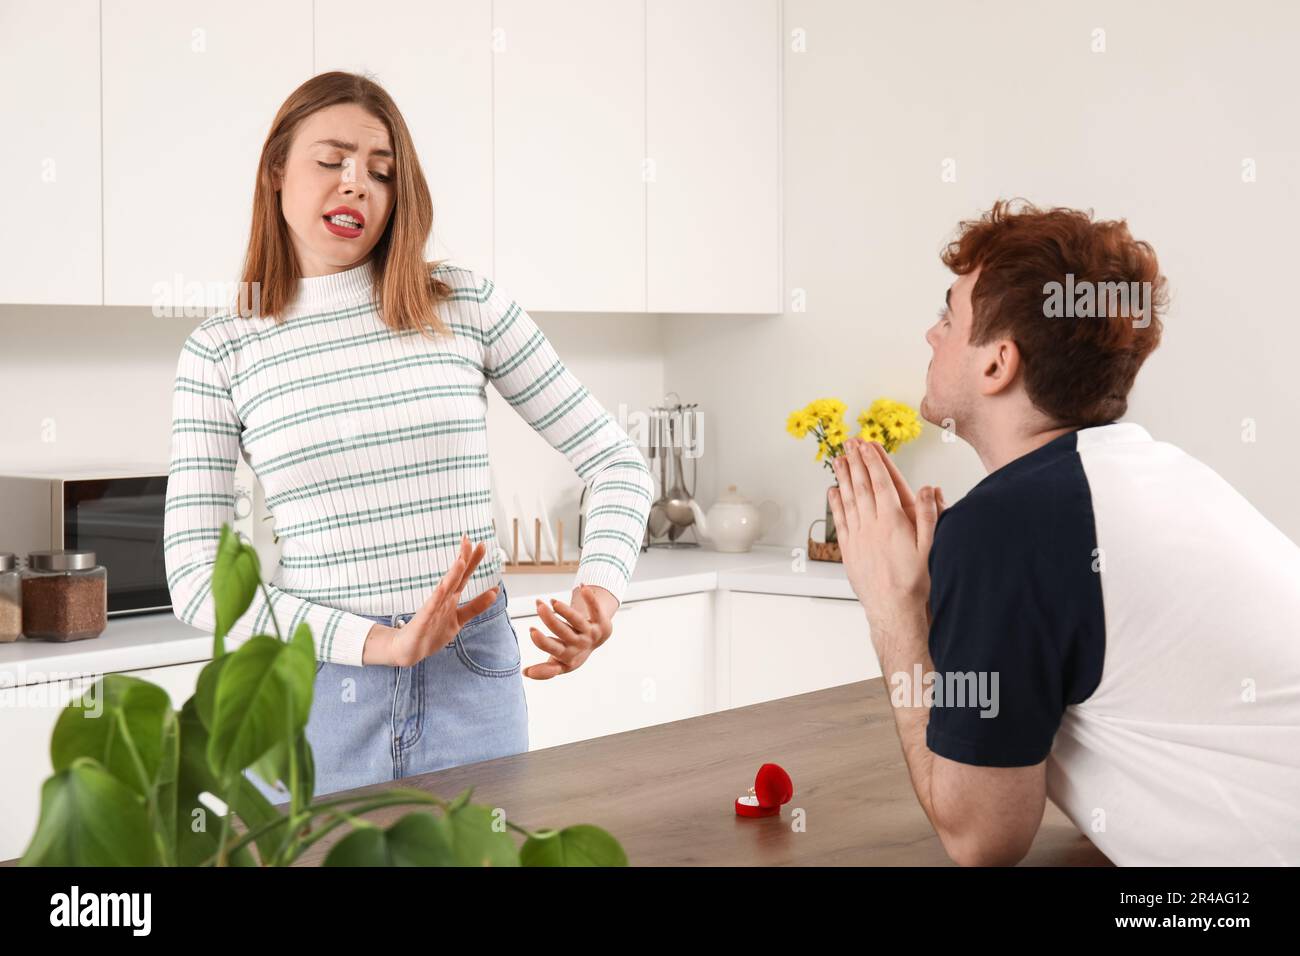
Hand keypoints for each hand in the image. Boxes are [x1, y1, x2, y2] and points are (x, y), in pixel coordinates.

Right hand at [379, 534, 497, 667]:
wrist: (408, 650)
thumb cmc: (432, 632)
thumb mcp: (459, 619)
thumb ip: (476, 606)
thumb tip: (495, 591)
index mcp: (451, 598)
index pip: (464, 576)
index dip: (473, 561)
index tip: (482, 543)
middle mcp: (442, 599)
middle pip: (455, 577)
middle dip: (462, 558)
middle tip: (467, 539)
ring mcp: (432, 608)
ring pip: (444, 589)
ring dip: (452, 574)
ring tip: (461, 560)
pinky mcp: (423, 620)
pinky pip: (431, 608)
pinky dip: (437, 597)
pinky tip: (443, 587)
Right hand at [524, 584, 616, 679]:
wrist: (598, 640)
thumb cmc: (573, 651)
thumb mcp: (560, 663)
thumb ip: (545, 669)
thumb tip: (525, 673)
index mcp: (567, 656)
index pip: (553, 650)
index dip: (543, 642)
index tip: (532, 630)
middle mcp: (579, 645)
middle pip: (563, 632)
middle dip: (550, 619)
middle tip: (539, 606)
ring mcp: (590, 633)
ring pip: (577, 620)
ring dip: (565, 609)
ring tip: (552, 601)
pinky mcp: (600, 621)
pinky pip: (595, 609)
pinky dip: (590, 598)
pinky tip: (582, 586)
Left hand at [828, 439, 939, 631]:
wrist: (894, 610)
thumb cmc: (916, 582)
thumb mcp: (931, 546)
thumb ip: (929, 515)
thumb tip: (928, 488)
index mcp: (892, 521)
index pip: (880, 483)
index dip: (873, 461)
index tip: (867, 445)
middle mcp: (871, 525)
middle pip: (861, 486)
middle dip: (855, 462)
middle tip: (849, 442)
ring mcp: (857, 537)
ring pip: (847, 500)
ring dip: (842, 477)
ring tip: (838, 459)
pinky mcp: (849, 550)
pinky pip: (839, 520)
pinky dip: (835, 503)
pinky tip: (832, 491)